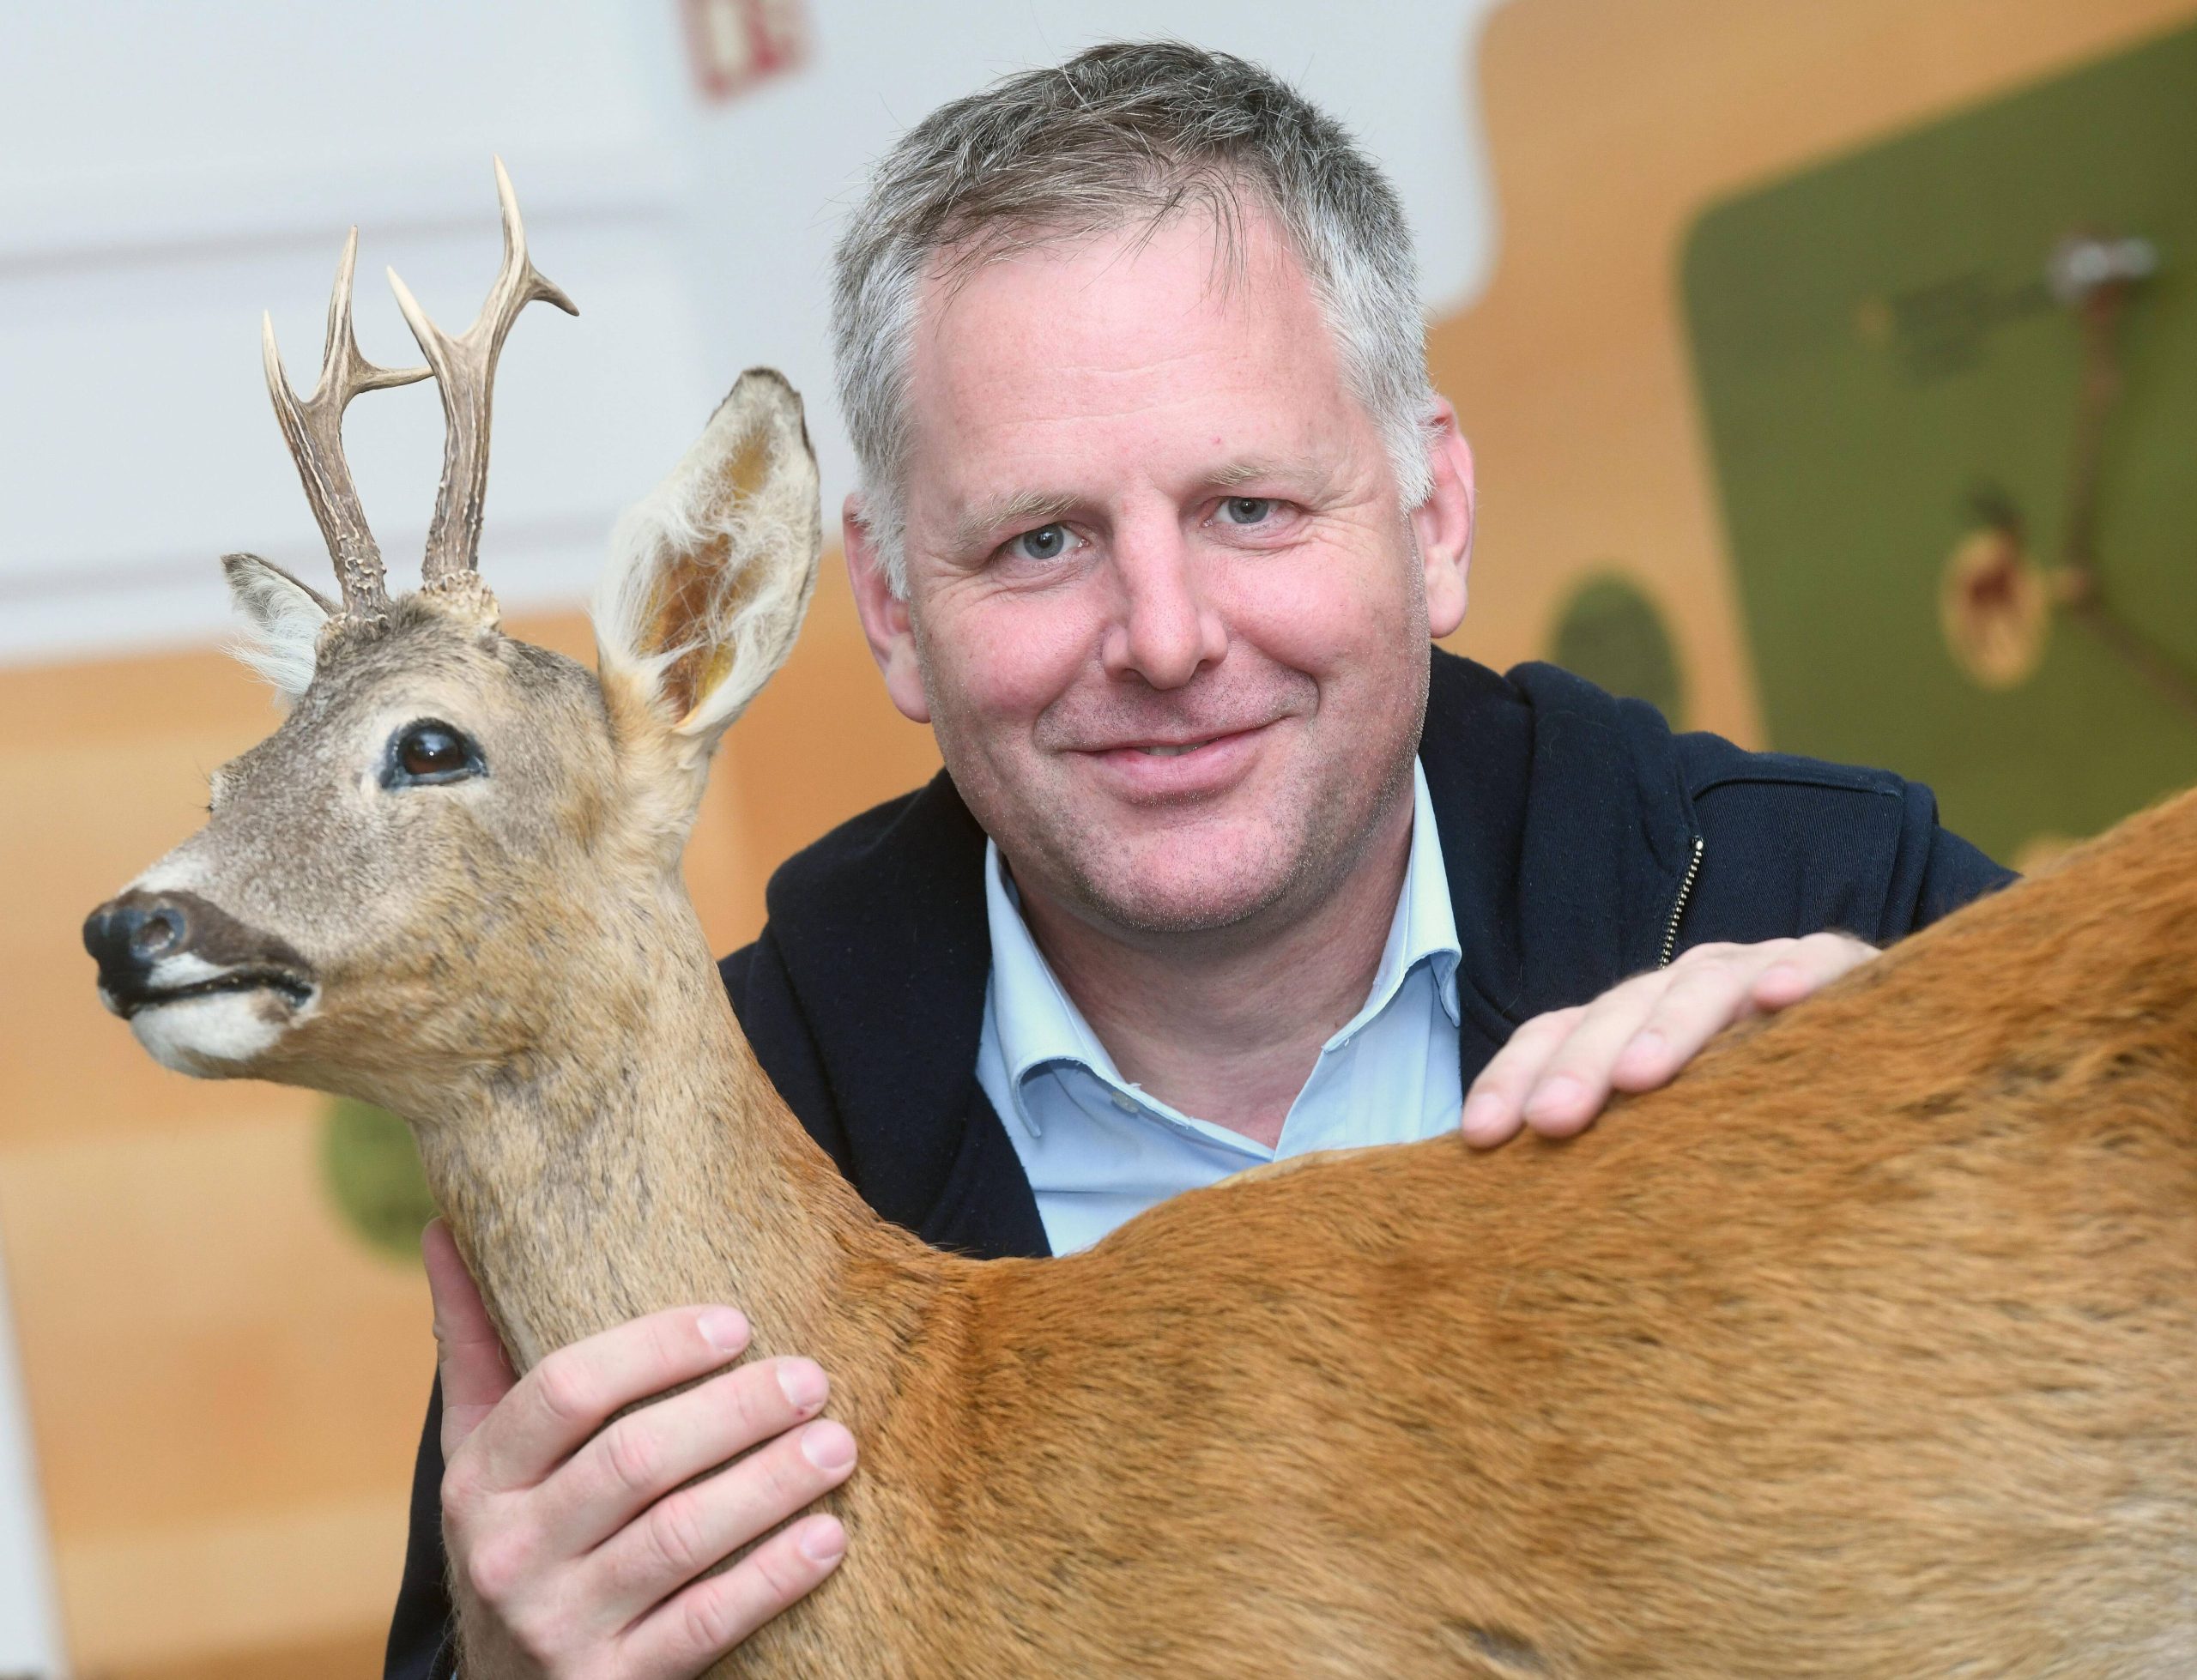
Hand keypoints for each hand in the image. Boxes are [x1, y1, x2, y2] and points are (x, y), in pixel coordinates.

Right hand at [425, 1220, 855, 1677]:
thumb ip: (476, 1348)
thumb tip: (449, 1223)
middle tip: (812, 1378)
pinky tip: (828, 1538)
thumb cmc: (518, 1540)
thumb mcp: (479, 1455)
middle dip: (734, 1412)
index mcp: (478, 1479)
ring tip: (839, 1444)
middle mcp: (506, 1553)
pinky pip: (705, 1624)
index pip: (565, 1389)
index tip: (737, 1322)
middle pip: (634, 1460)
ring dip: (770, 1485)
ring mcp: (555, 1627)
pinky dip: (772, 1577)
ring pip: (678, 1540)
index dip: (655, 1348)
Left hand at [1459, 934, 1875, 1147]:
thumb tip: (1519, 1224)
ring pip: (1704, 985)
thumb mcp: (1676, 1133)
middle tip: (1550, 1122)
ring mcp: (1758, 970)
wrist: (1884, 1053)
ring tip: (1641, 1077)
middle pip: (1618, 1010)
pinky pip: (1823, 962)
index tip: (1480, 1139)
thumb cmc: (1758, 1112)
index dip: (1514, 1076)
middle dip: (1580, 1065)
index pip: (1558, 1034)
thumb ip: (1615, 1152)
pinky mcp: (1842, 966)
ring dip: (1670, 1028)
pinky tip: (1782, 1000)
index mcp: (1632, 1022)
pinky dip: (1801, 976)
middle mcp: (1684, 989)